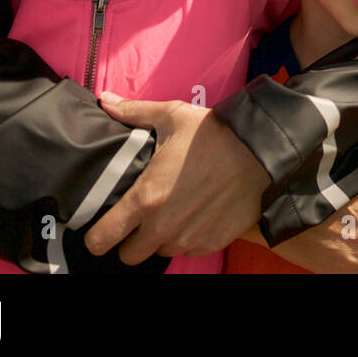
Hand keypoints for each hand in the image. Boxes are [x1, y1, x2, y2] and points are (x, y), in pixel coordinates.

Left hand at [85, 96, 269, 262]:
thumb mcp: (171, 116)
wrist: (261, 151)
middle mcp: (163, 225)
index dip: (97, 235)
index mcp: (145, 198)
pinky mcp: (212, 242)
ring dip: (162, 238)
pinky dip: (189, 237)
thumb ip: (132, 112)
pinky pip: (190, 249)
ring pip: (161, 252)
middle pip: (129, 256)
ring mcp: (189, 237)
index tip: (102, 227)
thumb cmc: (214, 133)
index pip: (102, 239)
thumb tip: (104, 100)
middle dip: (130, 240)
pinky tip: (197, 213)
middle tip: (140, 218)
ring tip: (173, 211)